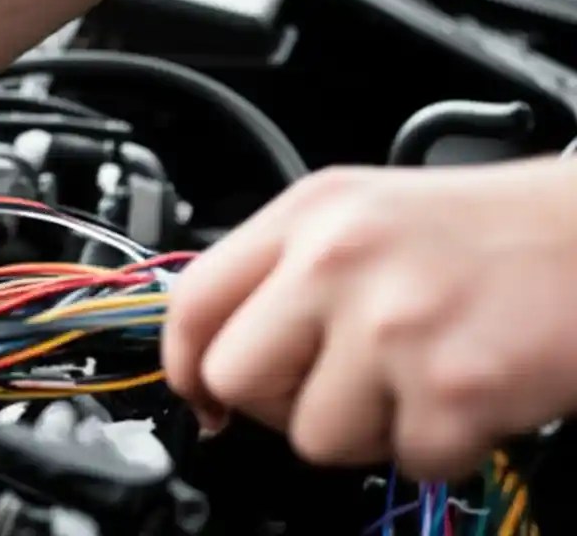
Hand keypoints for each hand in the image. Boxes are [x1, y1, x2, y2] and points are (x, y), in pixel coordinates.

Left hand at [164, 159, 576, 477]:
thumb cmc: (489, 233)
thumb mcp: (363, 214)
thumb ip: (284, 273)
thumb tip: (215, 354)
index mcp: (309, 214)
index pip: (193, 301)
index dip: (184, 363)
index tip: (202, 394)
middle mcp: (337, 259)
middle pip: (235, 379)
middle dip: (281, 403)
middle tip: (338, 386)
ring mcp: (392, 322)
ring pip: (313, 437)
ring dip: (367, 429)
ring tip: (418, 379)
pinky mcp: (452, 384)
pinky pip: (405, 460)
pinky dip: (440, 446)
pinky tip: (467, 392)